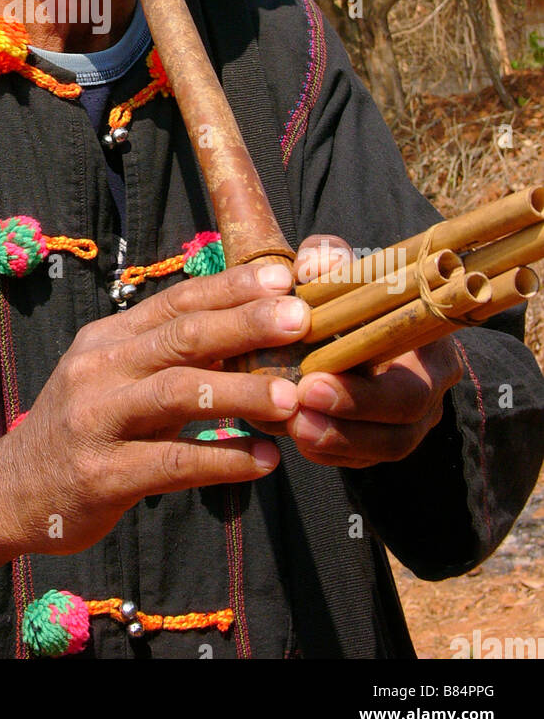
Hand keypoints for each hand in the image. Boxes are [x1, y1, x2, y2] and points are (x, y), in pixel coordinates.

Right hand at [0, 259, 309, 552]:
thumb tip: (247, 336)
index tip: (282, 279)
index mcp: (108, 339)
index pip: (177, 301)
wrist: (9, 492)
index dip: (231, 288)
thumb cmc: (80, 430)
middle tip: (301, 318)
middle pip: (182, 336)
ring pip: (179, 393)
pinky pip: (173, 461)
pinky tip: (266, 460)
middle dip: (246, 324)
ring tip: (293, 395)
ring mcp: (98, 420)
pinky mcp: (103, 474)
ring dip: (242, 392)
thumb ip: (168, 358)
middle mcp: (101, 369)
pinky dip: (224, 458)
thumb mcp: (113, 379)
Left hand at [287, 235, 463, 466]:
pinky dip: (325, 450)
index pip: (410, 387)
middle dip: (346, 423)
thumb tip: (312, 268)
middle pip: (400, 429)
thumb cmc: (351, 286)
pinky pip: (358, 459)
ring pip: (380, 450)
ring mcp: (409, 423)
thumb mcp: (343, 264)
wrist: (355, 315)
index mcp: (429, 351)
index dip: (364, 395)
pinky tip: (290, 432)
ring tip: (289, 426)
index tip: (312, 382)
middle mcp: (428, 394)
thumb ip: (328, 259)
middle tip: (296, 407)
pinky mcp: (381, 441)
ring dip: (333, 442)